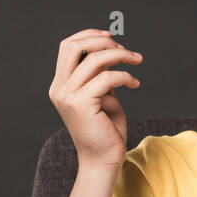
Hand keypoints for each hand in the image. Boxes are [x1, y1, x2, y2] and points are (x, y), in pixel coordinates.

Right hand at [48, 29, 142, 170]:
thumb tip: (110, 51)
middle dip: (101, 41)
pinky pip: (107, 78)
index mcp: (60, 85)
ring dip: (120, 55)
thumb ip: (100, 74)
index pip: (67, 47)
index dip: (88, 36)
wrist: (104, 160)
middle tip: (125, 49)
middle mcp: (59, 89)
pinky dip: (125, 76)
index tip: (111, 37)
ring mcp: (67, 96)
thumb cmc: (106, 129)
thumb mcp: (103, 95)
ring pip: (94, 59)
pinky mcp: (81, 104)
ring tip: (136, 60)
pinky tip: (135, 83)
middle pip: (73, 46)